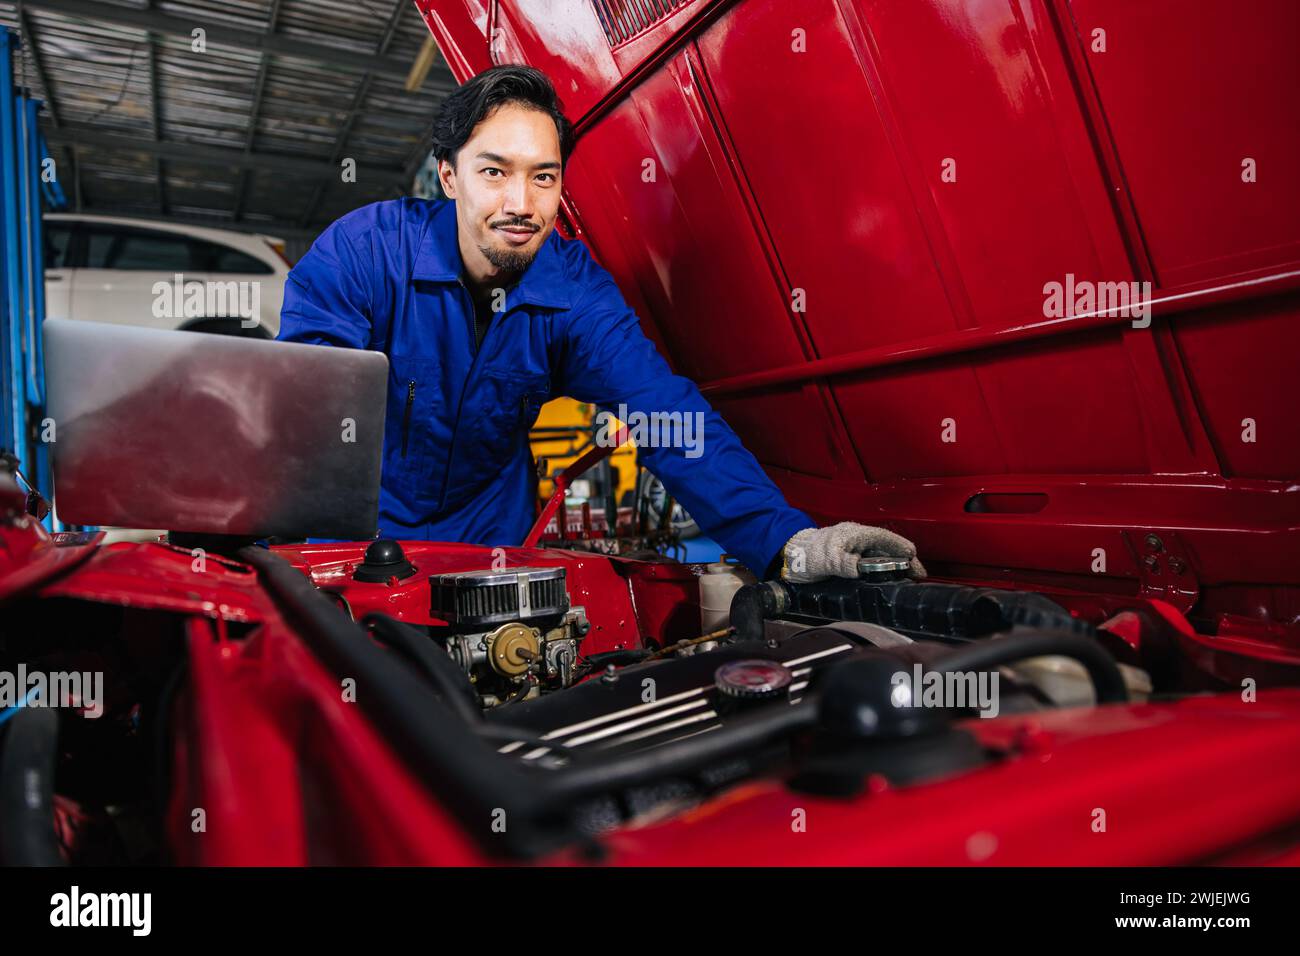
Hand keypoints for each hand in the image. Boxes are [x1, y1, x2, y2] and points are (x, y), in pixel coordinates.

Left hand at [781, 522, 925, 583]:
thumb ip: (842, 562)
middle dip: (904, 560)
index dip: (900, 546)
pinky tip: (890, 582)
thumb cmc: (807, 553)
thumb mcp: (825, 558)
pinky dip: (884, 573)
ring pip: (881, 558)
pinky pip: (872, 567)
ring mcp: (855, 552)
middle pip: (887, 549)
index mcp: (854, 534)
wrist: (791, 559)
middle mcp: (858, 542)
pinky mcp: (851, 564)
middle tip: (918, 573)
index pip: (883, 538)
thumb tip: (859, 568)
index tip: (913, 555)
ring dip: (896, 567)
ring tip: (910, 579)